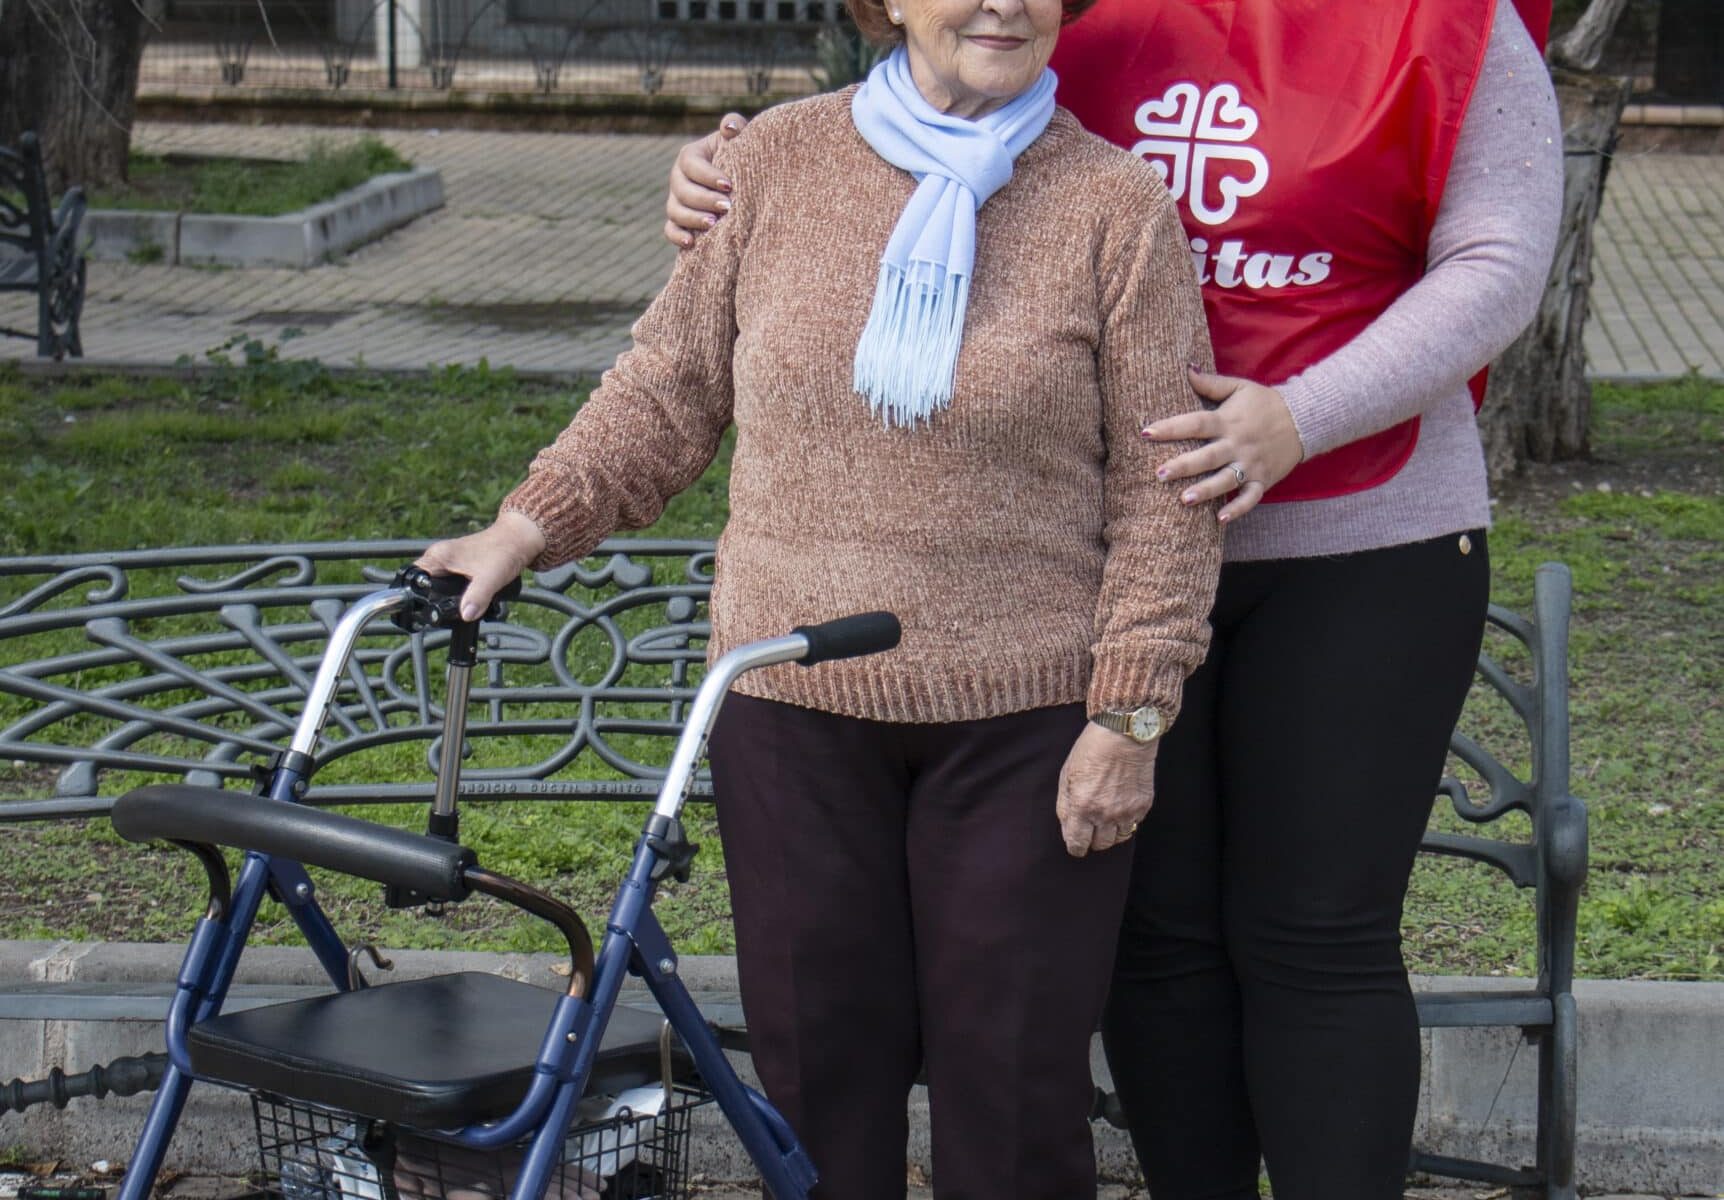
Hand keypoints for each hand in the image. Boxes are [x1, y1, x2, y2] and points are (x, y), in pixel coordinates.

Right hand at [415, 511, 546, 621]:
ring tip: (463, 606)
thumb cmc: (504, 551)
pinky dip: (457, 595)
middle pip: (424, 587)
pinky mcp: (458, 567)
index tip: (428, 613)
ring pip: (437, 588)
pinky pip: (448, 585)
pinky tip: (467, 600)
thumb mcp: (490, 578)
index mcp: (438, 556)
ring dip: (447, 599)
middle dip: (436, 602)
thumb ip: (477, 597)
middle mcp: (439, 557)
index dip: (418, 599)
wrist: (519, 540)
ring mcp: (448, 562)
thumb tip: (466, 615)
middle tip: (453, 611)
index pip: (414, 581)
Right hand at [663, 113, 748, 248]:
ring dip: (693, 218)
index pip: (691, 164)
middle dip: (704, 199)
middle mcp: (678, 178)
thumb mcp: (740, 139)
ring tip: (713, 224)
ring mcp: (676, 201)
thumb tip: (730, 128)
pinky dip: (677, 236)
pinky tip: (692, 242)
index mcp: (690, 156)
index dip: (707, 175)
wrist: (741, 184)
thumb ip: (735, 126)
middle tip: (727, 207)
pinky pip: (670, 230)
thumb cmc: (741, 157)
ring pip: (675, 211)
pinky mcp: (678, 222)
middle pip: (681, 190)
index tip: (729, 185)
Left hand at [1055, 722, 1156, 856]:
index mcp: (1081, 806)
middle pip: (1099, 845)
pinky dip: (1126, 820)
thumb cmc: (1091, 751)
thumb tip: (1068, 830)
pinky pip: (1133, 824)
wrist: (1124, 735)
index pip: (1077, 844)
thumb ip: (1065, 807)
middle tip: (1091, 826)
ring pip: (1118, 838)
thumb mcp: (1066, 776)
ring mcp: (1126, 811)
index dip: (1076, 847)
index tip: (1077, 843)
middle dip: (1093, 839)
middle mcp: (1105, 814)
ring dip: (1111, 832)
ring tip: (1107, 815)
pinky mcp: (1143, 805)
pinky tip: (1121, 804)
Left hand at [1142, 368, 1304, 523]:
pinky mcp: (1263, 479)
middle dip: (1184, 466)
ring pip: (1226, 480)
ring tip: (1184, 500)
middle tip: (1159, 474)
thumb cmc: (1265, 403)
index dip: (1170, 428)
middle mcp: (1238, 444)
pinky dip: (1238, 509)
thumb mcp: (1240, 388)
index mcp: (1228, 421)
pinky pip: (1250, 497)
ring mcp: (1251, 464)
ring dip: (1206, 490)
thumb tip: (1186, 369)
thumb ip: (1211, 383)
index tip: (1146, 433)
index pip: (1195, 423)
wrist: (1305, 418)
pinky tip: (1220, 519)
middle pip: (1207, 456)